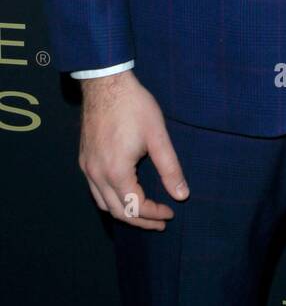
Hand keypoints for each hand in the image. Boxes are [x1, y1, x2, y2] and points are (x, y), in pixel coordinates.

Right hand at [78, 70, 188, 229]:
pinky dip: (111, 199)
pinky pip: (95, 190)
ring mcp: (87, 168)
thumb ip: (170, 168)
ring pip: (103, 203)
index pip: (135, 207)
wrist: (106, 83)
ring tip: (145, 213)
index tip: (171, 212)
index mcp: (116, 171)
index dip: (154, 214)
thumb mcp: (157, 136)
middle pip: (117, 211)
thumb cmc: (134, 107)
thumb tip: (182, 195)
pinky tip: (125, 193)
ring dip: (124, 212)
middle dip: (141, 220)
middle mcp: (96, 175)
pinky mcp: (84, 159)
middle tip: (161, 222)